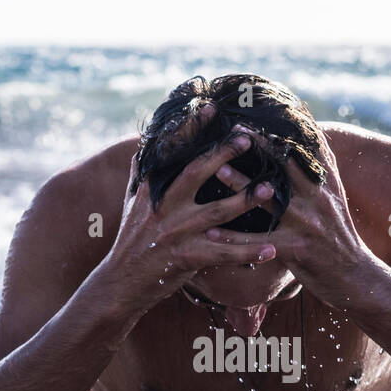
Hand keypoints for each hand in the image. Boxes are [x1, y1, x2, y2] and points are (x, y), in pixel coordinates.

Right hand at [104, 110, 279, 312]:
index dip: (190, 129)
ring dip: (245, 200)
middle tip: (249, 138)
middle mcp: (162, 207)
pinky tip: (271, 249)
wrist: (120, 283)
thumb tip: (145, 140)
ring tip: (271, 189)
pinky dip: (248, 252)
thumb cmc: (131, 240)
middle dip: (224, 154)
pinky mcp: (185, 258)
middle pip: (196, 173)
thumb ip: (142, 172)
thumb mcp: (132, 203)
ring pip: (216, 213)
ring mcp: (174, 232)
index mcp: (151, 189)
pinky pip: (224, 254)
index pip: (170, 152)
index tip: (211, 108)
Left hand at [201, 128, 376, 306]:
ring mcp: (307, 224)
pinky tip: (210, 232)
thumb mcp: (334, 198)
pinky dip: (232, 237)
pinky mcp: (296, 249)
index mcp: (325, 185)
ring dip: (240, 184)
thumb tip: (312, 134)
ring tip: (216, 168)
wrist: (355, 277)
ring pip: (268, 199)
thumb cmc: (339, 236)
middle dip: (258, 147)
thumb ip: (321, 169)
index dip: (281, 129)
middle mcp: (317, 199)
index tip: (259, 111)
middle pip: (284, 167)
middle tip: (232, 130)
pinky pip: (257, 242)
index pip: (304, 150)